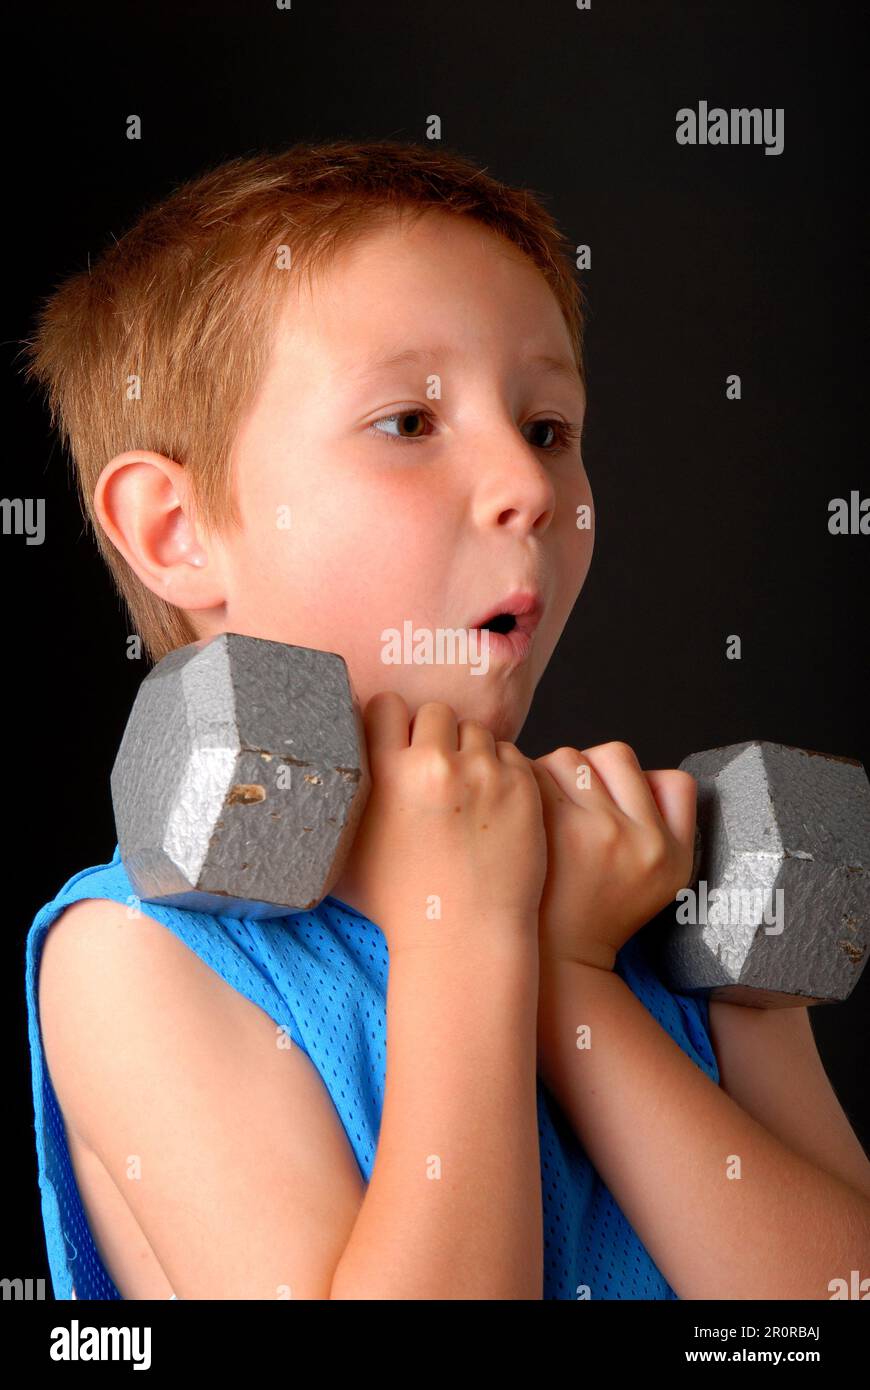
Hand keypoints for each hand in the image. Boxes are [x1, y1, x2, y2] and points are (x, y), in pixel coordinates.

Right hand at [331, 692, 547, 954]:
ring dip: (469, 754)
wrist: (464, 938)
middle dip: (433, 737)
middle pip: (435, 712)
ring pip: (476, 731)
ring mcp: (484, 774)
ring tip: (463, 794)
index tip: (396, 744)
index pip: (387, 705)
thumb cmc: (398, 906)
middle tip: (433, 772)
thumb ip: (337, 803)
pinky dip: (500, 773)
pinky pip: (510, 755)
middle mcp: (436, 765)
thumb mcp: (343, 854)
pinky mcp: (522, 788)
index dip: (391, 723)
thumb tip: (319, 767)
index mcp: (387, 773)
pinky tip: (489, 807)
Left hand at [528, 742, 695, 971]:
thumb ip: (667, 823)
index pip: (673, 779)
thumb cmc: (598, 912)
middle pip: (616, 755)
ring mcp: (594, 830)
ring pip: (571, 756)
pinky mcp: (550, 826)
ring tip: (548, 809)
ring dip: (555, 773)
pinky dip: (526, 783)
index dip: (643, 784)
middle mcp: (638, 839)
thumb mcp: (663, 881)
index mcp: (670, 853)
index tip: (619, 800)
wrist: (554, 958)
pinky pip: (535, 771)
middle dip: (593, 769)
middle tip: (575, 802)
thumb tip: (644, 772)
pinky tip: (524, 813)